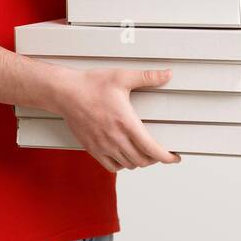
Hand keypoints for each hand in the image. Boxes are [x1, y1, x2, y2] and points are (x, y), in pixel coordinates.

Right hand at [51, 67, 181, 171]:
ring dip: (140, 161)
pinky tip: (125, 155)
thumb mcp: (122, 76)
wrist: (65, 92)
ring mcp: (102, 146)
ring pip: (128, 165)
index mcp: (126, 122)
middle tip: (160, 151)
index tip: (175, 157)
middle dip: (155, 158)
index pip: (151, 149)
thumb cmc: (92, 84)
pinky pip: (111, 167)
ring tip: (144, 152)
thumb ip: (148, 77)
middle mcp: (115, 138)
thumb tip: (168, 74)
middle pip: (142, 160)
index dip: (166, 157)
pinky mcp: (92, 149)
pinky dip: (123, 165)